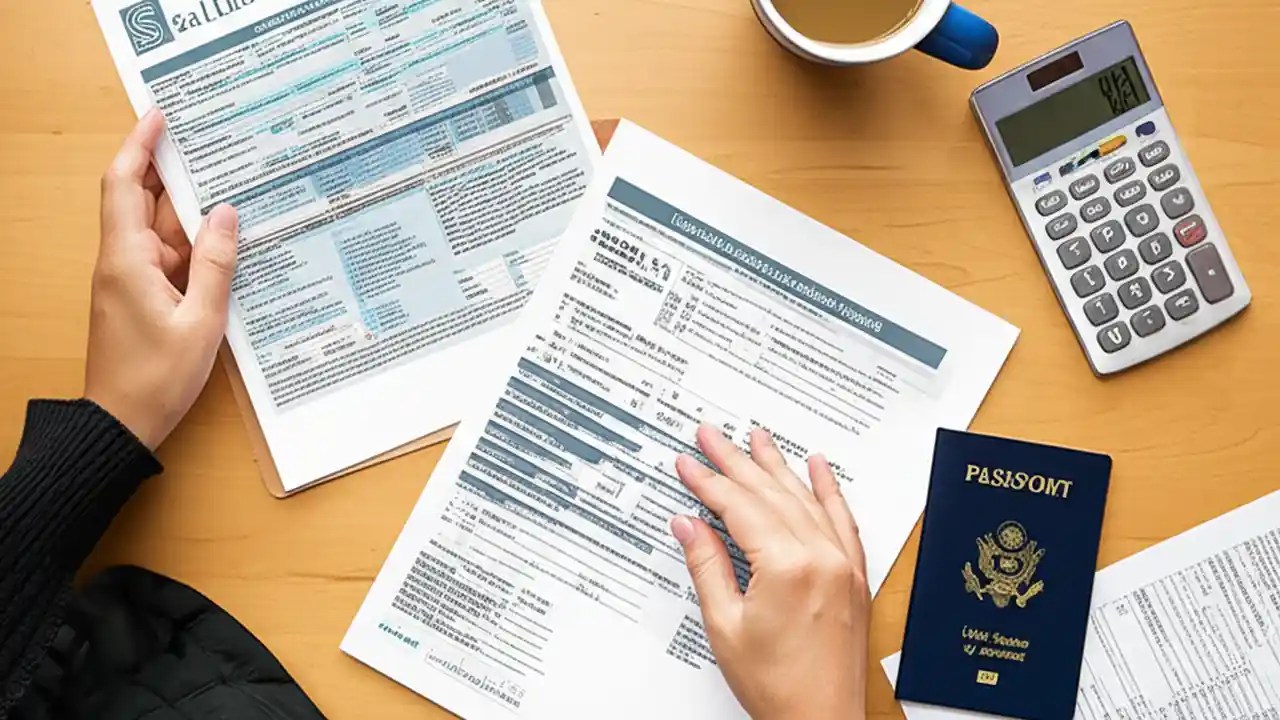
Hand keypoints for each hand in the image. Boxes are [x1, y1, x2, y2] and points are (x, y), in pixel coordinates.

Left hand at [84, 109, 238, 449]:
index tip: (161, 117)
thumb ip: (216, 264)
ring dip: (192, 213)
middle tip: (213, 144)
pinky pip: (170, 260)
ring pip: (161, 232)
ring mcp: (131, 281)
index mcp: (126, 259)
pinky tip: (227, 244)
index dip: (140, 146)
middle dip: (174, 172)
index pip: (124, 184)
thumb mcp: (200, 320)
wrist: (122, 424)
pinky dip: (195, 248)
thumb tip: (225, 214)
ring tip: (234, 189)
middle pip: (144, 201)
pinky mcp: (142, 299)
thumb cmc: (156, 378)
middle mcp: (122, 262)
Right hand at [672, 425, 869, 719]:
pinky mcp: (854, 578)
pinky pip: (842, 521)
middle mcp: (822, 558)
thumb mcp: (725, 626)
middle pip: (771, 494)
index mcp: (788, 567)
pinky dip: (829, 491)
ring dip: (777, 466)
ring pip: (806, 500)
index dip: (709, 481)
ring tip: (757, 438)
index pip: (740, 507)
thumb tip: (689, 524)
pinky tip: (820, 468)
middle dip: (735, 462)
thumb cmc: (777, 687)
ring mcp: (843, 566)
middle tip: (711, 435)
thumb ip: (707, 566)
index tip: (688, 462)